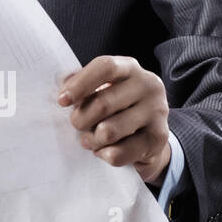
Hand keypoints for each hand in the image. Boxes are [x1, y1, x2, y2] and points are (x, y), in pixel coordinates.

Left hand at [57, 55, 170, 185]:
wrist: (149, 132)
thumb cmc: (116, 104)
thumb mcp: (101, 88)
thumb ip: (82, 86)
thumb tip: (64, 95)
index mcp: (129, 67)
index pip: (105, 67)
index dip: (80, 84)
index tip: (62, 101)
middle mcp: (148, 85)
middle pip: (102, 103)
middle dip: (80, 119)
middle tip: (76, 125)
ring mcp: (157, 111)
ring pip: (109, 131)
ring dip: (91, 139)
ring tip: (88, 139)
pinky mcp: (159, 138)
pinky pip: (119, 153)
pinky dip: (104, 154)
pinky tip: (104, 150)